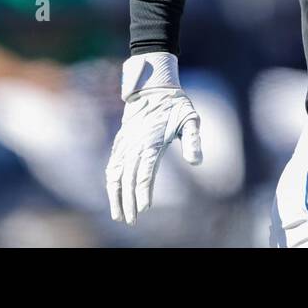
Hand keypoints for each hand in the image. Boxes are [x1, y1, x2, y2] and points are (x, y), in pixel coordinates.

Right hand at [105, 52, 201, 224]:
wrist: (152, 88)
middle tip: (131, 220)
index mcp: (152, 142)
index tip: (144, 208)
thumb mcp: (190, 119)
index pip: (145, 172)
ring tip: (118, 215)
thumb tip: (196, 162)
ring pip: (116, 174)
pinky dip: (110, 181)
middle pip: (128, 178)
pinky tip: (113, 194)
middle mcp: (135, 144)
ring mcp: (125, 144)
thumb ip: (193, 140)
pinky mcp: (120, 142)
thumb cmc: (175, 105)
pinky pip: (112, 165)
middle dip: (129, 201)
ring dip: (115, 196)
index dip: (143, 192)